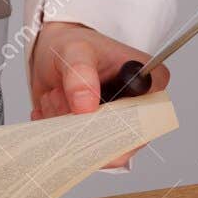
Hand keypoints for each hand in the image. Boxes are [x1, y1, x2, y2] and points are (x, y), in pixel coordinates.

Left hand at [28, 20, 169, 166]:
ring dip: (65, 123)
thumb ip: (80, 73)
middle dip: (83, 124)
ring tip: (57, 94)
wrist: (49, 55)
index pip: (148, 118)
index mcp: (149, 82)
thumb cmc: (71, 46)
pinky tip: (52, 107)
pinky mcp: (95, 139)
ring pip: (95, 148)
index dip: (118, 124)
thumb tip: (86, 107)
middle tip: (61, 94)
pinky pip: (77, 152)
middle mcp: (137, 109)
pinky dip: (57, 131)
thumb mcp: (75, 50)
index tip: (87, 112)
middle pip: (122, 142)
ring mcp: (116, 126)